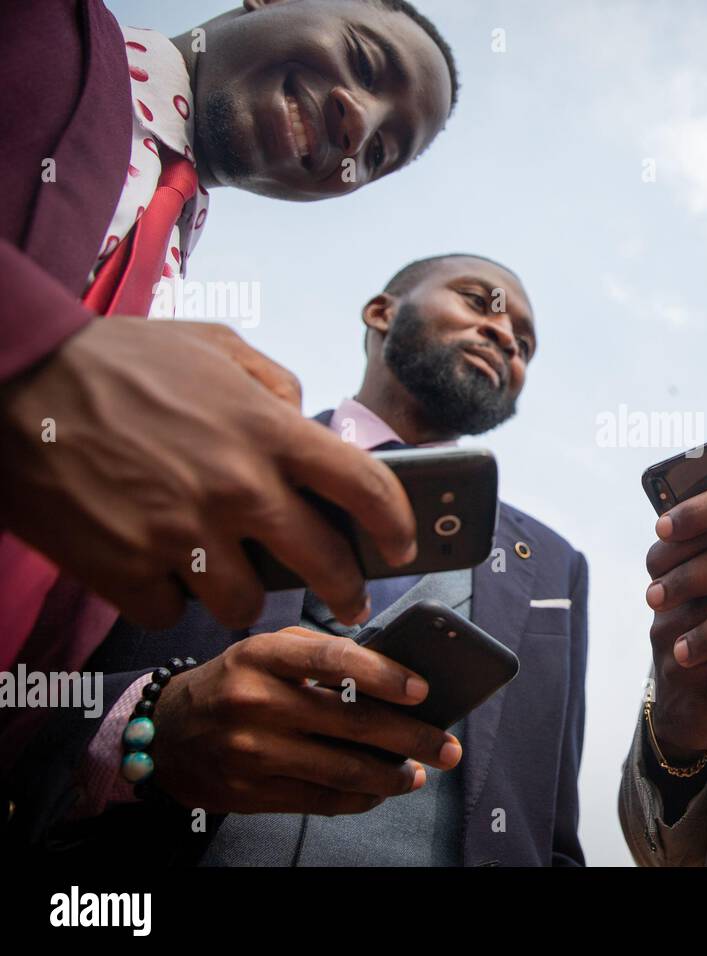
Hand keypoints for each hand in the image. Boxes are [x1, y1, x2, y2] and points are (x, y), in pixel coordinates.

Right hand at [0, 318, 417, 629]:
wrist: (11, 383)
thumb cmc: (114, 359)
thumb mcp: (212, 345)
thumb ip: (273, 383)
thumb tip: (305, 418)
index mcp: (267, 431)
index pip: (368, 487)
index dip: (398, 525)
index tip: (404, 545)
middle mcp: (237, 488)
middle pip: (325, 565)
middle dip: (348, 590)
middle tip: (351, 601)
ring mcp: (182, 534)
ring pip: (247, 604)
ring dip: (246, 597)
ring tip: (234, 580)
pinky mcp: (124, 569)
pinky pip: (171, 611)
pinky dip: (170, 600)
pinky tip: (160, 575)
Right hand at [151, 627, 461, 814]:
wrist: (163, 733)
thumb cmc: (234, 683)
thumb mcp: (266, 652)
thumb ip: (321, 656)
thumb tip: (395, 676)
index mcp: (262, 655)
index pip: (335, 660)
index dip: (385, 675)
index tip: (423, 691)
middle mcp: (254, 701)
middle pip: (351, 722)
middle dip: (411, 738)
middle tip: (448, 745)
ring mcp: (251, 751)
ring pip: (341, 769)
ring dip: (392, 776)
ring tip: (420, 772)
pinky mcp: (249, 791)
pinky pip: (320, 799)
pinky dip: (360, 797)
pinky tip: (381, 790)